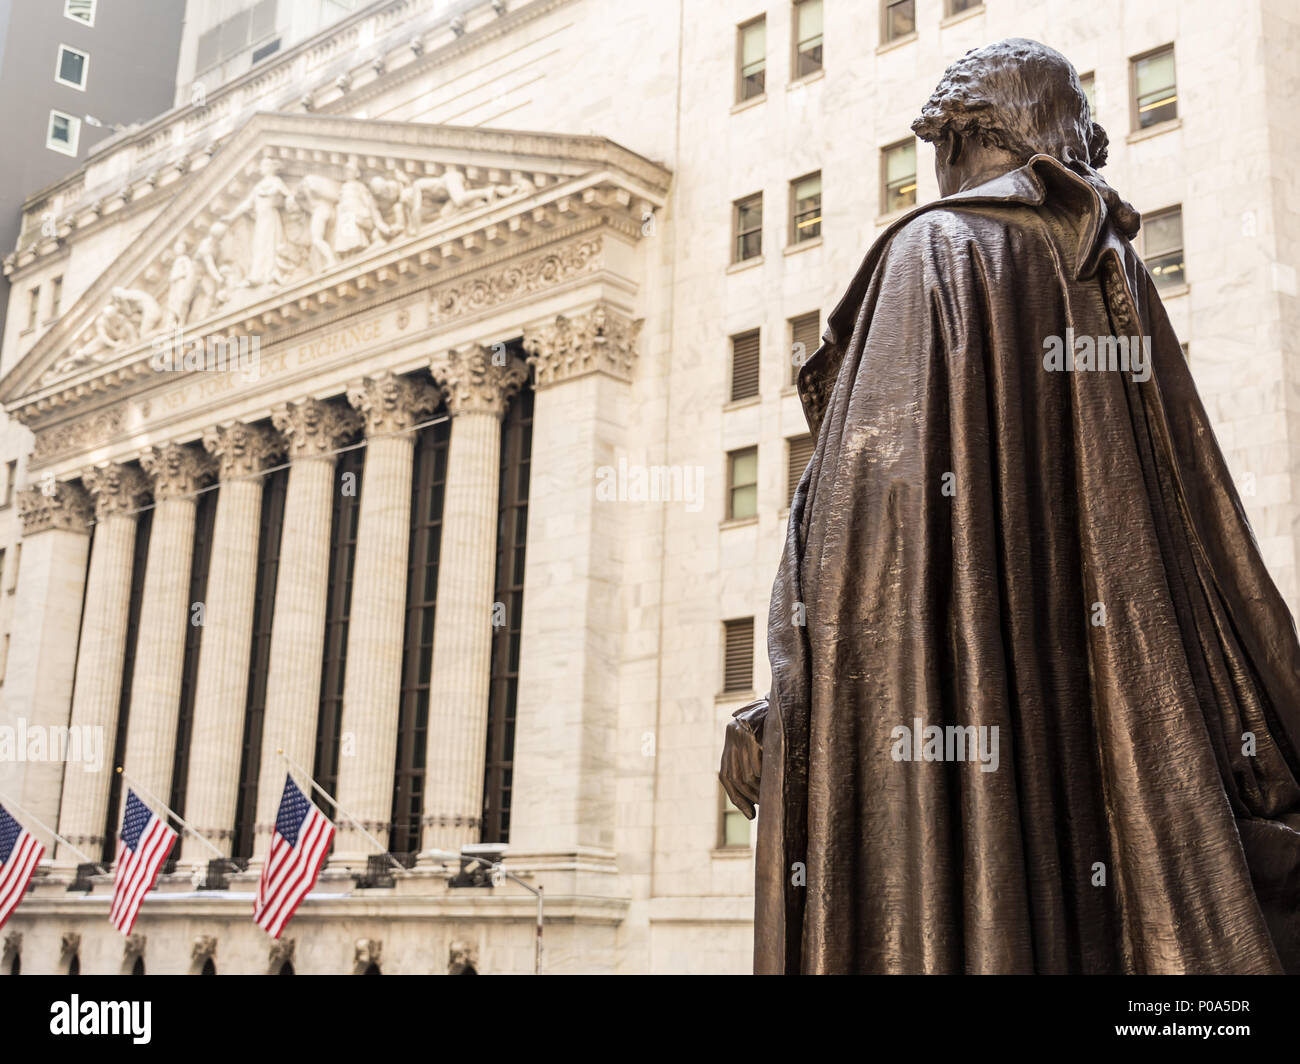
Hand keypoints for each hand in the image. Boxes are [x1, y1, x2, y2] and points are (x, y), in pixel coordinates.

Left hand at [719, 697, 766, 819]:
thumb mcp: (760, 744)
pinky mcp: (750, 731)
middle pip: (734, 777)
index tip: (751, 815)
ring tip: (769, 797)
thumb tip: (754, 801)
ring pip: (746, 774)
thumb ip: (752, 764)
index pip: (726, 776)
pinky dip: (763, 777)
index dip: (737, 797)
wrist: (782, 701)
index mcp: (730, 742)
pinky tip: (772, 781)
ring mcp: (739, 734)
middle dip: (748, 796)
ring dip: (757, 790)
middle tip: (762, 807)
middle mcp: (731, 737)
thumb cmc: (775, 726)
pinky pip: (755, 764)